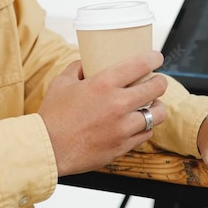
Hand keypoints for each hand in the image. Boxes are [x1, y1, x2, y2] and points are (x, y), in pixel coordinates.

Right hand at [38, 50, 167, 175]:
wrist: (47, 150)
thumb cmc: (52, 116)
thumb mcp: (61, 82)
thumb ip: (77, 68)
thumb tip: (87, 61)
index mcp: (103, 84)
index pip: (140, 65)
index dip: (154, 58)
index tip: (156, 58)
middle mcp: (117, 104)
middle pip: (156, 88)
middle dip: (160, 82)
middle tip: (157, 81)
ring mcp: (122, 128)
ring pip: (157, 114)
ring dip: (157, 107)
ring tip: (152, 104)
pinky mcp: (122, 146)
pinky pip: (146, 134)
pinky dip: (146, 126)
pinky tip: (139, 123)